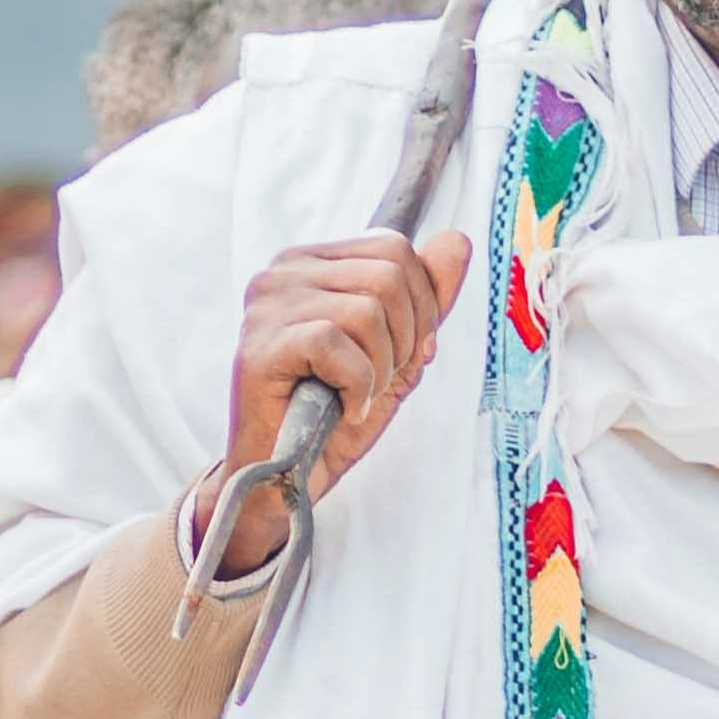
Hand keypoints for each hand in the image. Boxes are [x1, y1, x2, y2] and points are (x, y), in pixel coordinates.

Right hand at [208, 231, 473, 579]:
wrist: (284, 478)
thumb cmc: (333, 415)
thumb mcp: (398, 352)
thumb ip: (427, 299)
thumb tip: (457, 241)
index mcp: (312, 262)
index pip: (392, 248)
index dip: (419, 307)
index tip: (401, 355)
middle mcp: (283, 272)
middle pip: (388, 274)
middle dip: (404, 339)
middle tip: (378, 381)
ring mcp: (267, 306)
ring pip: (368, 311)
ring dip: (379, 369)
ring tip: (355, 396)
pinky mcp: (261, 345)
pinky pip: (339, 345)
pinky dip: (356, 387)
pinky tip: (340, 408)